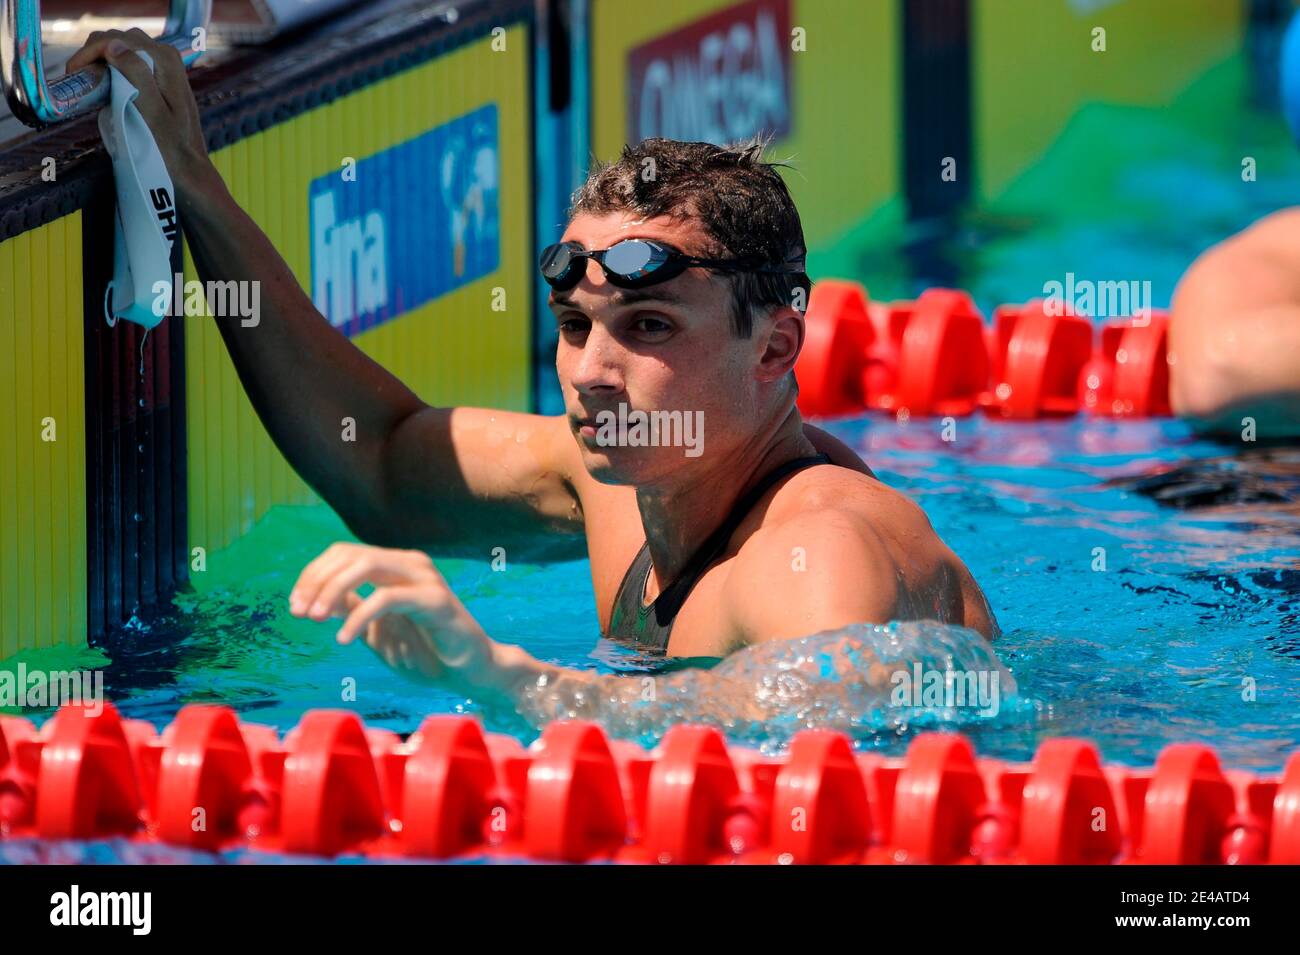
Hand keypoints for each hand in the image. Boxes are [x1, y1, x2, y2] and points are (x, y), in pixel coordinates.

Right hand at [65, 28, 212, 194]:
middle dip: (93, 55)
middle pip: (118, 40)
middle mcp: (167, 55)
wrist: (187, 164)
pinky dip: (113, 67)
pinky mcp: (161, 75)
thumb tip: (114, 45)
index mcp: (165, 60)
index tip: (73, 74)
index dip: (89, 53)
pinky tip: (104, 84)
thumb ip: (137, 75)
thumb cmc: (170, 146)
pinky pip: (130, 61)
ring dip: (101, 60)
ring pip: (122, 48)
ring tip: (89, 83)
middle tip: (78, 80)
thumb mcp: (151, 112)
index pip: (116, 40)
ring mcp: (165, 64)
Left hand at [289, 543, 497, 691]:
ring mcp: (425, 578)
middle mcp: (410, 563)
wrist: (469, 673)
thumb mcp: (377, 631)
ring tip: (316, 620)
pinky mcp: (436, 600)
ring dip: (332, 591)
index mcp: (395, 566)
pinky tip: (343, 638)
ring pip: (366, 566)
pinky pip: (386, 598)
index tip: (294, 607)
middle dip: (316, 582)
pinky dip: (358, 617)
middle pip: (349, 555)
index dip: (312, 575)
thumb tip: (315, 600)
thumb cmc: (425, 652)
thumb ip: (352, 610)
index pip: (343, 553)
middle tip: (300, 614)